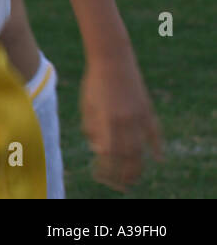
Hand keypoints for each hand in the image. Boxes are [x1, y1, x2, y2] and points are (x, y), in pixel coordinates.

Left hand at [80, 52, 162, 191]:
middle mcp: (124, 121)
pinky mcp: (148, 110)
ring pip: (142, 149)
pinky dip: (157, 147)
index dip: (105, 168)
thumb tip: (98, 151)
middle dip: (122, 174)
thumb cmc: (94, 82)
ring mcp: (139, 116)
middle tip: (119, 185)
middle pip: (127, 156)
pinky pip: (155, 133)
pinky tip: (158, 159)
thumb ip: (91, 128)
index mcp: (106, 120)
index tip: (100, 176)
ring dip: (138, 167)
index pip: (108, 154)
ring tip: (134, 178)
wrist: (112, 59)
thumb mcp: (87, 105)